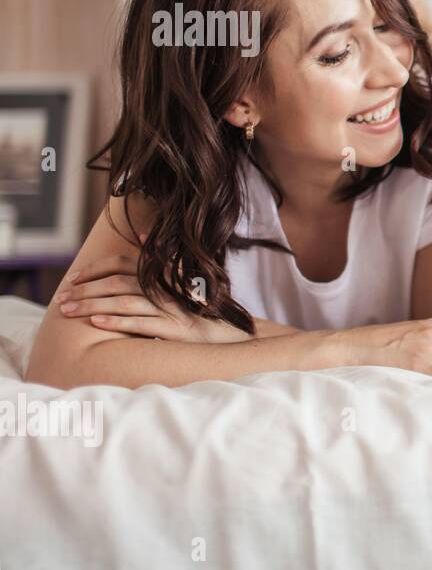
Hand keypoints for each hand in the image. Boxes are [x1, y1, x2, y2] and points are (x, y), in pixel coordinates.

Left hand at [55, 254, 248, 342]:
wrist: (232, 335)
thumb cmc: (201, 311)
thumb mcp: (182, 282)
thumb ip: (161, 260)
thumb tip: (141, 233)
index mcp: (163, 277)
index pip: (124, 264)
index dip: (95, 269)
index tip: (73, 279)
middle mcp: (165, 290)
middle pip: (117, 283)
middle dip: (85, 290)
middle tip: (61, 299)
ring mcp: (170, 309)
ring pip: (123, 303)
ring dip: (92, 306)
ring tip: (68, 311)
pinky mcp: (174, 330)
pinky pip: (141, 324)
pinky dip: (117, 322)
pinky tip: (96, 324)